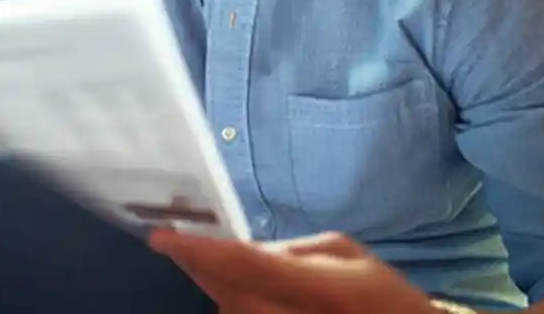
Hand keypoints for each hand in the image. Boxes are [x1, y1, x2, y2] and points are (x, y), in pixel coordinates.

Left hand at [150, 229, 438, 313]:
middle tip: (169, 241)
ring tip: (199, 259)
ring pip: (227, 312)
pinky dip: (230, 305)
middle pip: (224, 293)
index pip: (243, 265)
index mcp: (317, 287)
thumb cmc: (381, 296)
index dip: (199, 250)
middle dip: (194, 266)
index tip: (161, 237)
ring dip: (210, 286)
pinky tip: (230, 289)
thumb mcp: (346, 254)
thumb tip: (247, 249)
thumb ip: (293, 250)